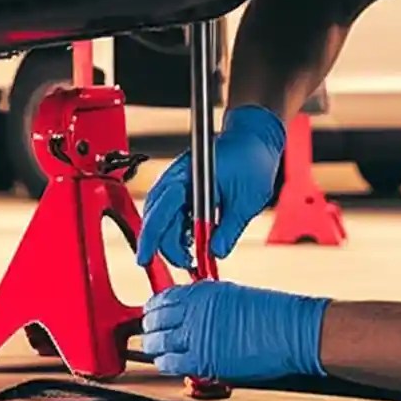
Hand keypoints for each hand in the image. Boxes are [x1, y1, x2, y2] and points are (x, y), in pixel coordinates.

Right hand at [136, 106, 284, 268]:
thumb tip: (215, 253)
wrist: (255, 137)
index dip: (151, 238)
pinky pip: (172, 214)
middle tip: (188, 264)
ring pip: (162, 218)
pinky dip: (178, 230)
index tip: (145, 259)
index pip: (161, 211)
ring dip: (172, 239)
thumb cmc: (251, 158)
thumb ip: (229, 229)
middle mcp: (176, 179)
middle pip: (157, 218)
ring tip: (192, 256)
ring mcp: (178, 183)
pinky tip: (192, 240)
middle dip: (166, 245)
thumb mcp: (246, 200)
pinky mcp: (184, 189)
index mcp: (188, 177)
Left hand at [142, 281, 330, 380]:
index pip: (162, 299)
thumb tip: (190, 314)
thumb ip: (207, 304)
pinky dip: (166, 364)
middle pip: (154, 321)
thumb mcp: (234, 296)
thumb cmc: (275, 315)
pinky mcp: (204, 360)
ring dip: (154, 348)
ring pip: (157, 343)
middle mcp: (195, 310)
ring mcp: (197, 335)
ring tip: (156, 351)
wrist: (296, 332)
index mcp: (203, 291)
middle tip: (151, 334)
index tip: (153, 316)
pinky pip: (170, 363)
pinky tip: (168, 364)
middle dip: (150, 329)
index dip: (154, 310)